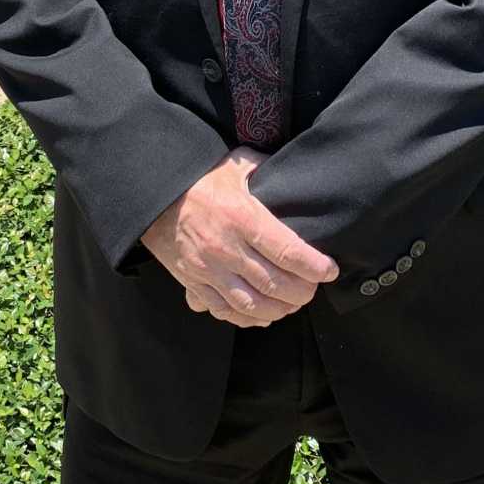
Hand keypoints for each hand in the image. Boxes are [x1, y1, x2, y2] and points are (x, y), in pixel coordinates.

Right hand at [139, 146, 338, 325]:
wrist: (153, 197)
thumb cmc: (199, 178)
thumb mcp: (236, 164)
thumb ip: (266, 168)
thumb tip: (293, 172)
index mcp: (241, 217)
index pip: (286, 250)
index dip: (313, 266)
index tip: (329, 270)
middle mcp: (226, 249)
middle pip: (274, 283)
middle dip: (301, 292)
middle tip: (314, 289)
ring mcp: (209, 271)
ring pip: (252, 304)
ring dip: (279, 310)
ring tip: (293, 304)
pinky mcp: (194, 284)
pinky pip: (226, 311)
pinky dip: (249, 318)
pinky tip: (265, 315)